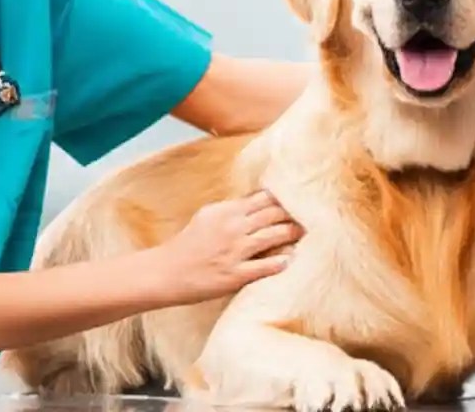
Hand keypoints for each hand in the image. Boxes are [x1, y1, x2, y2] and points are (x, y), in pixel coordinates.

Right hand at [154, 190, 302, 305]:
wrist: (166, 272)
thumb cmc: (188, 245)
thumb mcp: (207, 217)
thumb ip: (232, 210)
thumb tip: (258, 202)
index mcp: (225, 211)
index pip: (263, 198)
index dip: (282, 199)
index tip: (297, 200)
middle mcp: (232, 227)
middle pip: (272, 214)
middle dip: (292, 214)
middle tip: (307, 216)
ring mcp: (234, 251)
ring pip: (272, 236)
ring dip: (291, 234)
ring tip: (303, 233)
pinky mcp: (234, 275)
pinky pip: (264, 267)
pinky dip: (280, 263)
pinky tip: (290, 260)